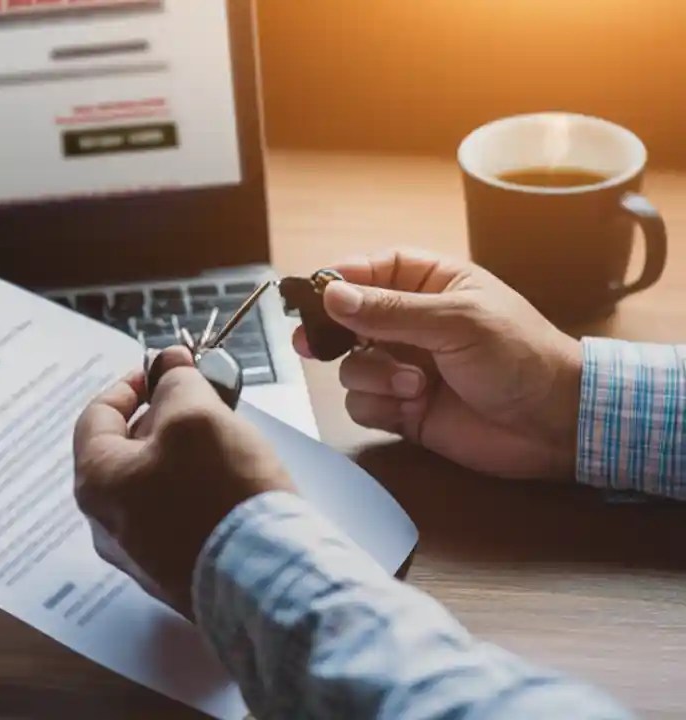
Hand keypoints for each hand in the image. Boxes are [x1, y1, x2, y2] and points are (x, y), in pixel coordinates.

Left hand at [72, 347, 293, 617]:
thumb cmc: (221, 493)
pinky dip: (196, 491)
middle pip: (126, 450)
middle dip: (163, 417)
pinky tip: (230, 483)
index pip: (98, 414)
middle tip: (203, 399)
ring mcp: (140, 554)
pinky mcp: (175, 573)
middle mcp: (106, 523)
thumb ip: (177, 383)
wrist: (265, 578)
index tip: (166, 368)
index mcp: (96, 481)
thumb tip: (169, 365)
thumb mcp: (196, 415)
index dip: (133, 382)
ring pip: (154, 484)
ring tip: (224, 438)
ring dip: (183, 454)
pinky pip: (176, 518)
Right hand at [294, 250, 581, 479]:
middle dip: (331, 332)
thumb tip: (333, 295)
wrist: (555, 423)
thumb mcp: (456, 322)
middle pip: (347, 319)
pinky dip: (378, 405)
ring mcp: (404, 366)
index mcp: (430, 284)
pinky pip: (361, 403)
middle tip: (312, 343)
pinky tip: (412, 404)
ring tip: (413, 384)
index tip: (312, 295)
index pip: (369, 270)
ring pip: (351, 365)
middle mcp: (411, 323)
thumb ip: (391, 311)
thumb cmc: (521, 356)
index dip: (338, 281)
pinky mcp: (402, 408)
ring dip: (371, 375)